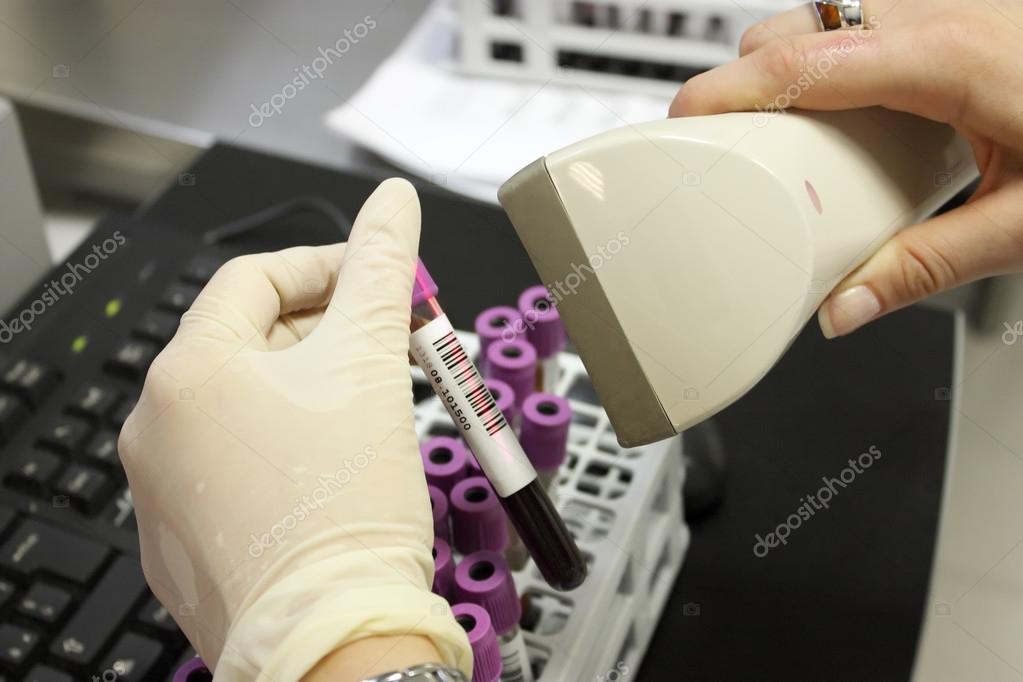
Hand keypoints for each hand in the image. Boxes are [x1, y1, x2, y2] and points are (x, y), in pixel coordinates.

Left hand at [118, 179, 470, 679]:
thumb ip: (381, 269)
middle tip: (391, 345)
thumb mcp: (371, 363)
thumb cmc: (342, 509)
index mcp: (189, 371)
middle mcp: (158, 426)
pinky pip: (237, 465)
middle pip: (250, 342)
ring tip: (372, 409)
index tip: (379, 279)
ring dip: (311, 392)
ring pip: (246, 407)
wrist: (332, 634)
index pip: (254, 279)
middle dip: (328, 333)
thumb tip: (392, 201)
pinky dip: (287, 448)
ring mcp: (165, 487)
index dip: (327, 267)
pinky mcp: (187, 537)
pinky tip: (336, 468)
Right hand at [670, 0, 1022, 336]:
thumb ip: (925, 269)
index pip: (805, 62)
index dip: (730, 88)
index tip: (684, 119)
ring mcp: (955, 6)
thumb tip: (846, 307)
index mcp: (952, 60)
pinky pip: (868, 19)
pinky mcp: (965, 17)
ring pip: (829, 11)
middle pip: (800, 21)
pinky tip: (856, 114)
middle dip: (749, 74)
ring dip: (792, 62)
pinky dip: (834, 58)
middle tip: (738, 141)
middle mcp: (947, 14)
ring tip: (793, 133)